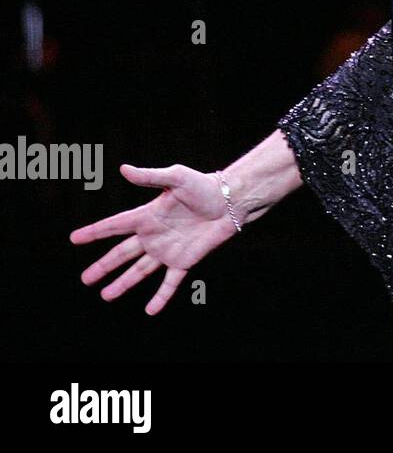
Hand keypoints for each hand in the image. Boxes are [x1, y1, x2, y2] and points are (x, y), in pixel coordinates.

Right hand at [70, 163, 237, 314]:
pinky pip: (170, 282)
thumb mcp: (175, 177)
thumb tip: (122, 168)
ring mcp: (168, 250)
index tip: (73, 239)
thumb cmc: (204, 185)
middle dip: (103, 266)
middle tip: (85, 279)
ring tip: (106, 296)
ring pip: (140, 271)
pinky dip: (161, 297)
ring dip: (123, 284)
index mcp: (148, 215)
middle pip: (122, 254)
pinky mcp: (185, 261)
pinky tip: (150, 310)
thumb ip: (149, 177)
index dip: (94, 232)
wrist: (232, 201)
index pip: (115, 226)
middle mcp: (154, 235)